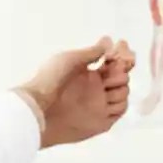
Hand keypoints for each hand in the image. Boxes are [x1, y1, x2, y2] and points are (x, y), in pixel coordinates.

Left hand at [17, 37, 135, 147]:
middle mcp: (97, 89)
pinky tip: (108, 102)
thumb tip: (109, 41)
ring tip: (105, 90)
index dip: (122, 58)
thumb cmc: (49, 81)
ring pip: (124, 94)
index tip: (123, 52)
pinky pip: (120, 111)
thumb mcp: (69, 59)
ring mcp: (100, 105)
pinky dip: (119, 105)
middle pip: (123, 78)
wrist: (39, 109)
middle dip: (121, 74)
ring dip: (120, 89)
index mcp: (90, 74)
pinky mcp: (102, 121)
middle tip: (107, 76)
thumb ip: (92, 52)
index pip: (114, 64)